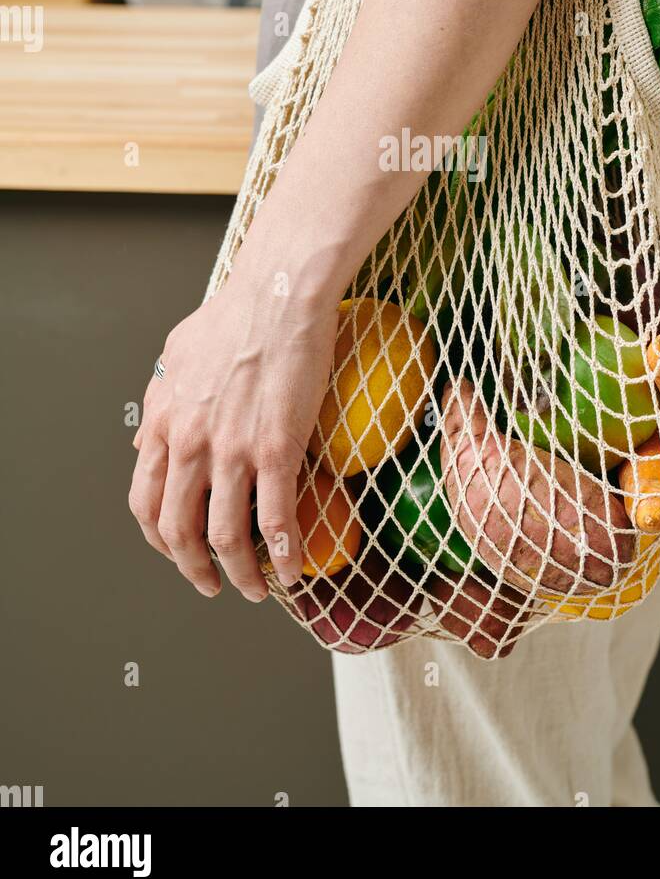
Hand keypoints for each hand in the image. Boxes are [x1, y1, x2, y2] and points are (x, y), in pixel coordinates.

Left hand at [128, 279, 338, 600]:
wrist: (280, 291)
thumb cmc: (235, 312)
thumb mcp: (174, 354)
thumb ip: (158, 400)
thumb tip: (144, 437)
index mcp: (164, 422)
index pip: (146, 501)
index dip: (160, 540)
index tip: (179, 553)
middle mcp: (190, 443)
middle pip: (178, 531)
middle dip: (194, 570)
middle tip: (214, 584)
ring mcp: (232, 449)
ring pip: (226, 536)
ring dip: (241, 574)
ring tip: (258, 587)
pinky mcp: (277, 448)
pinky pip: (278, 518)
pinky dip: (285, 554)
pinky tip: (295, 569)